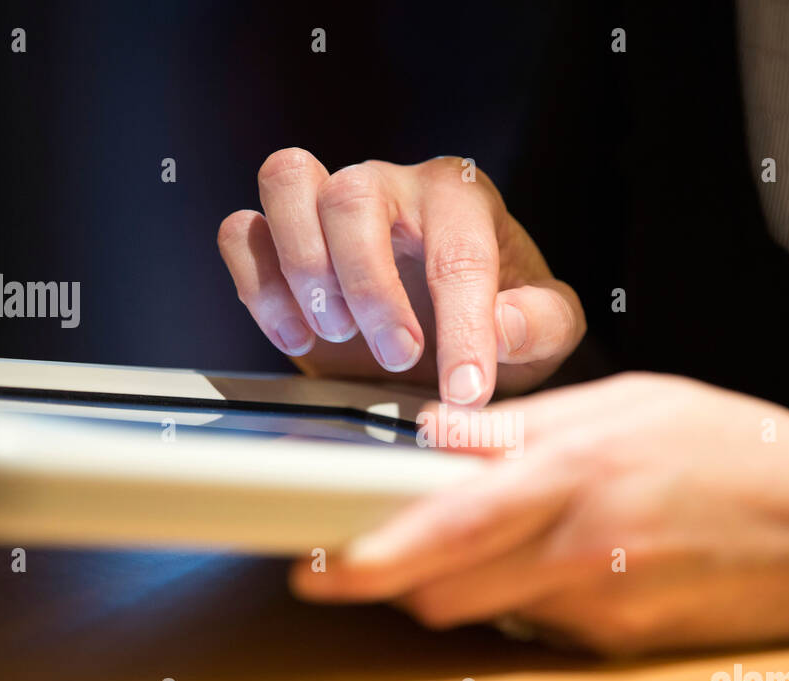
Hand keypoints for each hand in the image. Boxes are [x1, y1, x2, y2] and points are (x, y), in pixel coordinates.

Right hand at [217, 150, 584, 407]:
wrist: (447, 337)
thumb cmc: (499, 320)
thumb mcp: (547, 328)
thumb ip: (541, 323)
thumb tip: (501, 327)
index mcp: (460, 199)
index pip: (457, 251)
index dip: (463, 326)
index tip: (466, 390)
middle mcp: (390, 187)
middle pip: (352, 197)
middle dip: (370, 289)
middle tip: (399, 357)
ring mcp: (326, 205)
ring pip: (287, 182)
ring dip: (304, 268)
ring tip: (336, 334)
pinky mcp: (278, 242)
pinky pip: (241, 233)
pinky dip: (258, 286)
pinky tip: (297, 335)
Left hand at [291, 372, 788, 654]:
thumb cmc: (747, 456)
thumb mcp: (635, 402)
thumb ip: (527, 423)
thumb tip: (440, 434)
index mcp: (575, 476)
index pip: (439, 530)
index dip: (363, 558)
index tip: (315, 562)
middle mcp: (578, 554)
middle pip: (440, 595)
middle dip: (400, 576)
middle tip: (388, 541)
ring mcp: (598, 611)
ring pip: (483, 616)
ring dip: (461, 585)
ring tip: (499, 537)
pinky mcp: (616, 647)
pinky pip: (536, 630)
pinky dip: (524, 599)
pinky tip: (569, 559)